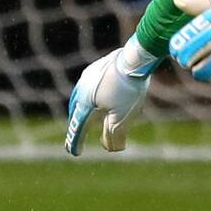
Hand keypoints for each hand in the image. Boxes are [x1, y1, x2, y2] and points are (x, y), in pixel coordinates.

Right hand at [65, 36, 160, 155]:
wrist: (136, 58)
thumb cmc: (129, 89)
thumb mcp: (122, 117)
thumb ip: (113, 135)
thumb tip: (111, 148)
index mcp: (85, 103)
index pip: (78, 126)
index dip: (76, 141)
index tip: (74, 153)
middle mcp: (82, 89)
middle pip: (76, 111)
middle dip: (76, 124)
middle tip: (78, 134)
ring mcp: (88, 76)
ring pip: (81, 96)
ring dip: (82, 109)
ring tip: (87, 115)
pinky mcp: (98, 67)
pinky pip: (89, 85)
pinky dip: (90, 96)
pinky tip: (99, 94)